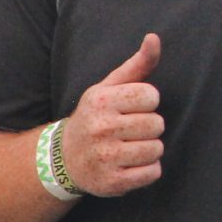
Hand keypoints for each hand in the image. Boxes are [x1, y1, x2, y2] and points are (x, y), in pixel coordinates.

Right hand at [60, 34, 162, 196]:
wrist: (64, 159)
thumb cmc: (96, 116)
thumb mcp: (110, 87)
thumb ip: (137, 64)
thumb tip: (154, 38)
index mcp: (101, 101)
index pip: (151, 96)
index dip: (147, 102)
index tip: (131, 108)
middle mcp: (100, 128)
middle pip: (156, 124)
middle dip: (149, 127)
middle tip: (130, 130)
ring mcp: (105, 157)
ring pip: (157, 149)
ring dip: (150, 149)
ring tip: (130, 147)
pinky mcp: (112, 183)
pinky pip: (152, 173)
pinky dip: (148, 170)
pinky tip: (130, 165)